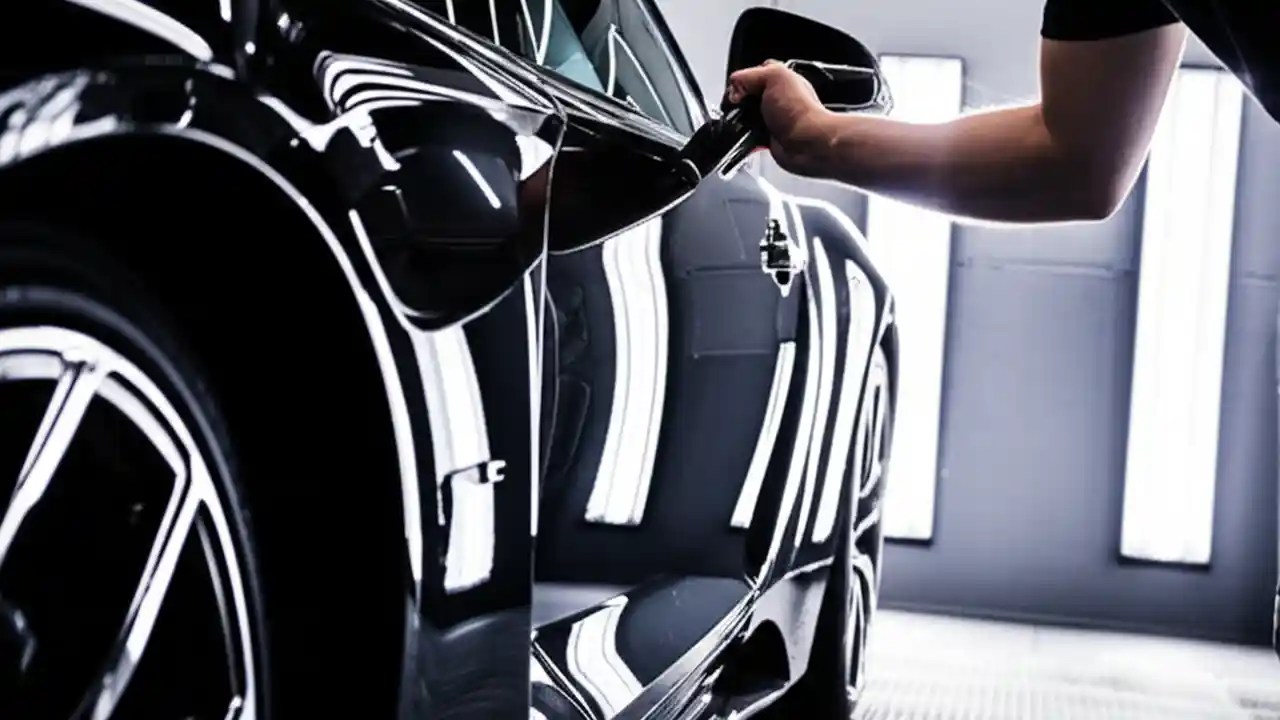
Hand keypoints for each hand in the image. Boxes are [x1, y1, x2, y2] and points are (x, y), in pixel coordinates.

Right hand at [726, 61, 834, 175]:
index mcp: (782, 79)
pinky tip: (749, 135)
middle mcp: (778, 98)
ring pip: (744, 116)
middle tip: (742, 106)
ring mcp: (772, 119)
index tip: (739, 89)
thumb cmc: (799, 111)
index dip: (743, 80)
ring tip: (747, 123)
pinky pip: (747, 135)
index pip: (754, 73)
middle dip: (739, 102)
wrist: (806, 144)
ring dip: (741, 120)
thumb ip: (749, 75)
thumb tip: (734, 88)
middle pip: (746, 96)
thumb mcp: (773, 76)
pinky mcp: (767, 138)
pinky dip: (743, 137)